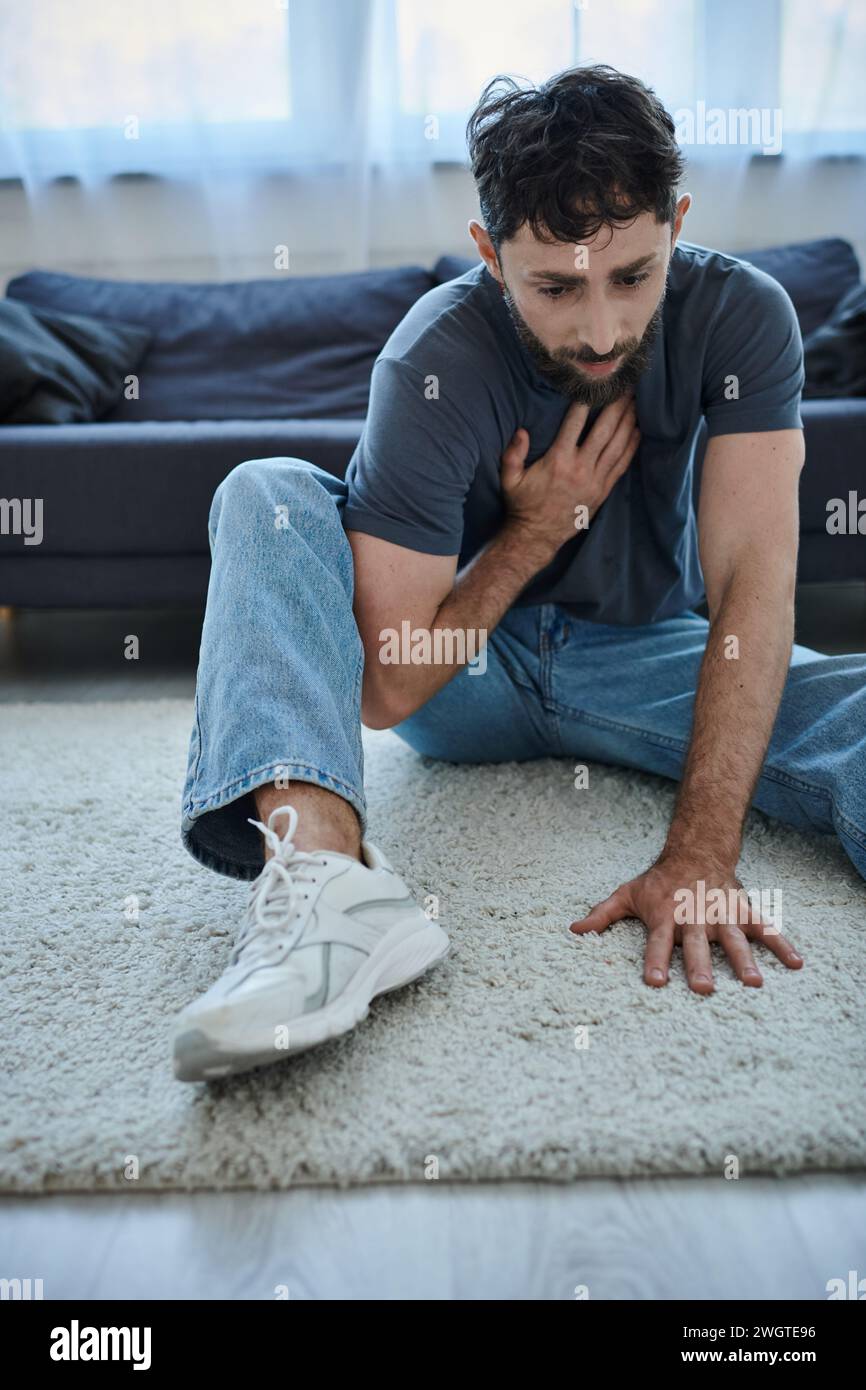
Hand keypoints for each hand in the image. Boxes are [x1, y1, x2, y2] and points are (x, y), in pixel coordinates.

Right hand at [499, 393, 639, 563]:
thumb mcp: (509, 479)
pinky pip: (622, 465)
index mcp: (558, 461)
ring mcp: (594, 480)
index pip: (574, 424)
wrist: (536, 536)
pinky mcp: (602, 491)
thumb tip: (521, 431)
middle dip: (616, 406)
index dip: (585, 403)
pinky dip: (632, 447)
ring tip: (635, 402)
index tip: (593, 384)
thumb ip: (512, 454)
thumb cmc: (522, 505)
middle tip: (626, 386)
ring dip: (628, 421)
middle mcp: (580, 468)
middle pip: (604, 430)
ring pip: (617, 445)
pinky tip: (638, 431)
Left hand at [568, 855, 802, 992]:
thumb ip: (603, 914)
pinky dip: (782, 944)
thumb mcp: (627, 893)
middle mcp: (694, 916)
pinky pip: (765, 927)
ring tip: (752, 984)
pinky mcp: (743, 910)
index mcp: (666, 916)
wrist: (696, 849)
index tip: (654, 982)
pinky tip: (797, 963)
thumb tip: (574, 931)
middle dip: (699, 966)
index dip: (655, 961)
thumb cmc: (658, 880)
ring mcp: (721, 914)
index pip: (658, 942)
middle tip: (702, 989)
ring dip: (743, 960)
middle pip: (696, 945)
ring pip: (733, 939)